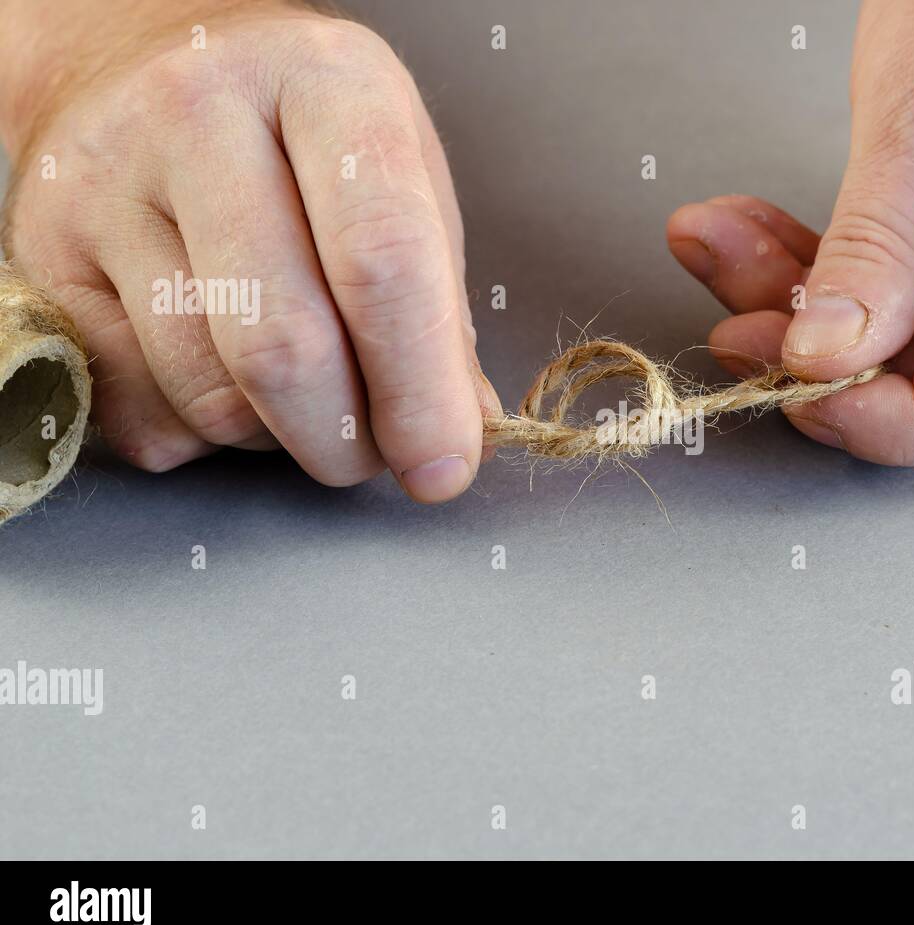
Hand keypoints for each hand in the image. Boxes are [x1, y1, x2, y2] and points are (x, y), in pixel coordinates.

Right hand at [0, 0, 499, 501]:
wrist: (138, 64)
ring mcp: (107, 182)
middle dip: (345, 439)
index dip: (421, 389)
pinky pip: (141, 410)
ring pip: (209, 393)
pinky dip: (202, 434)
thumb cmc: (301, 134)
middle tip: (372, 452)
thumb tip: (464, 431)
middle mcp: (200, 112)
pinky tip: (222, 374)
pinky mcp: (43, 254)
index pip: (382, 257)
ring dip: (276, 437)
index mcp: (324, 82)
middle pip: (284, 343)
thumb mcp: (399, 175)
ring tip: (300, 394)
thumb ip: (437, 302)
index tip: (442, 465)